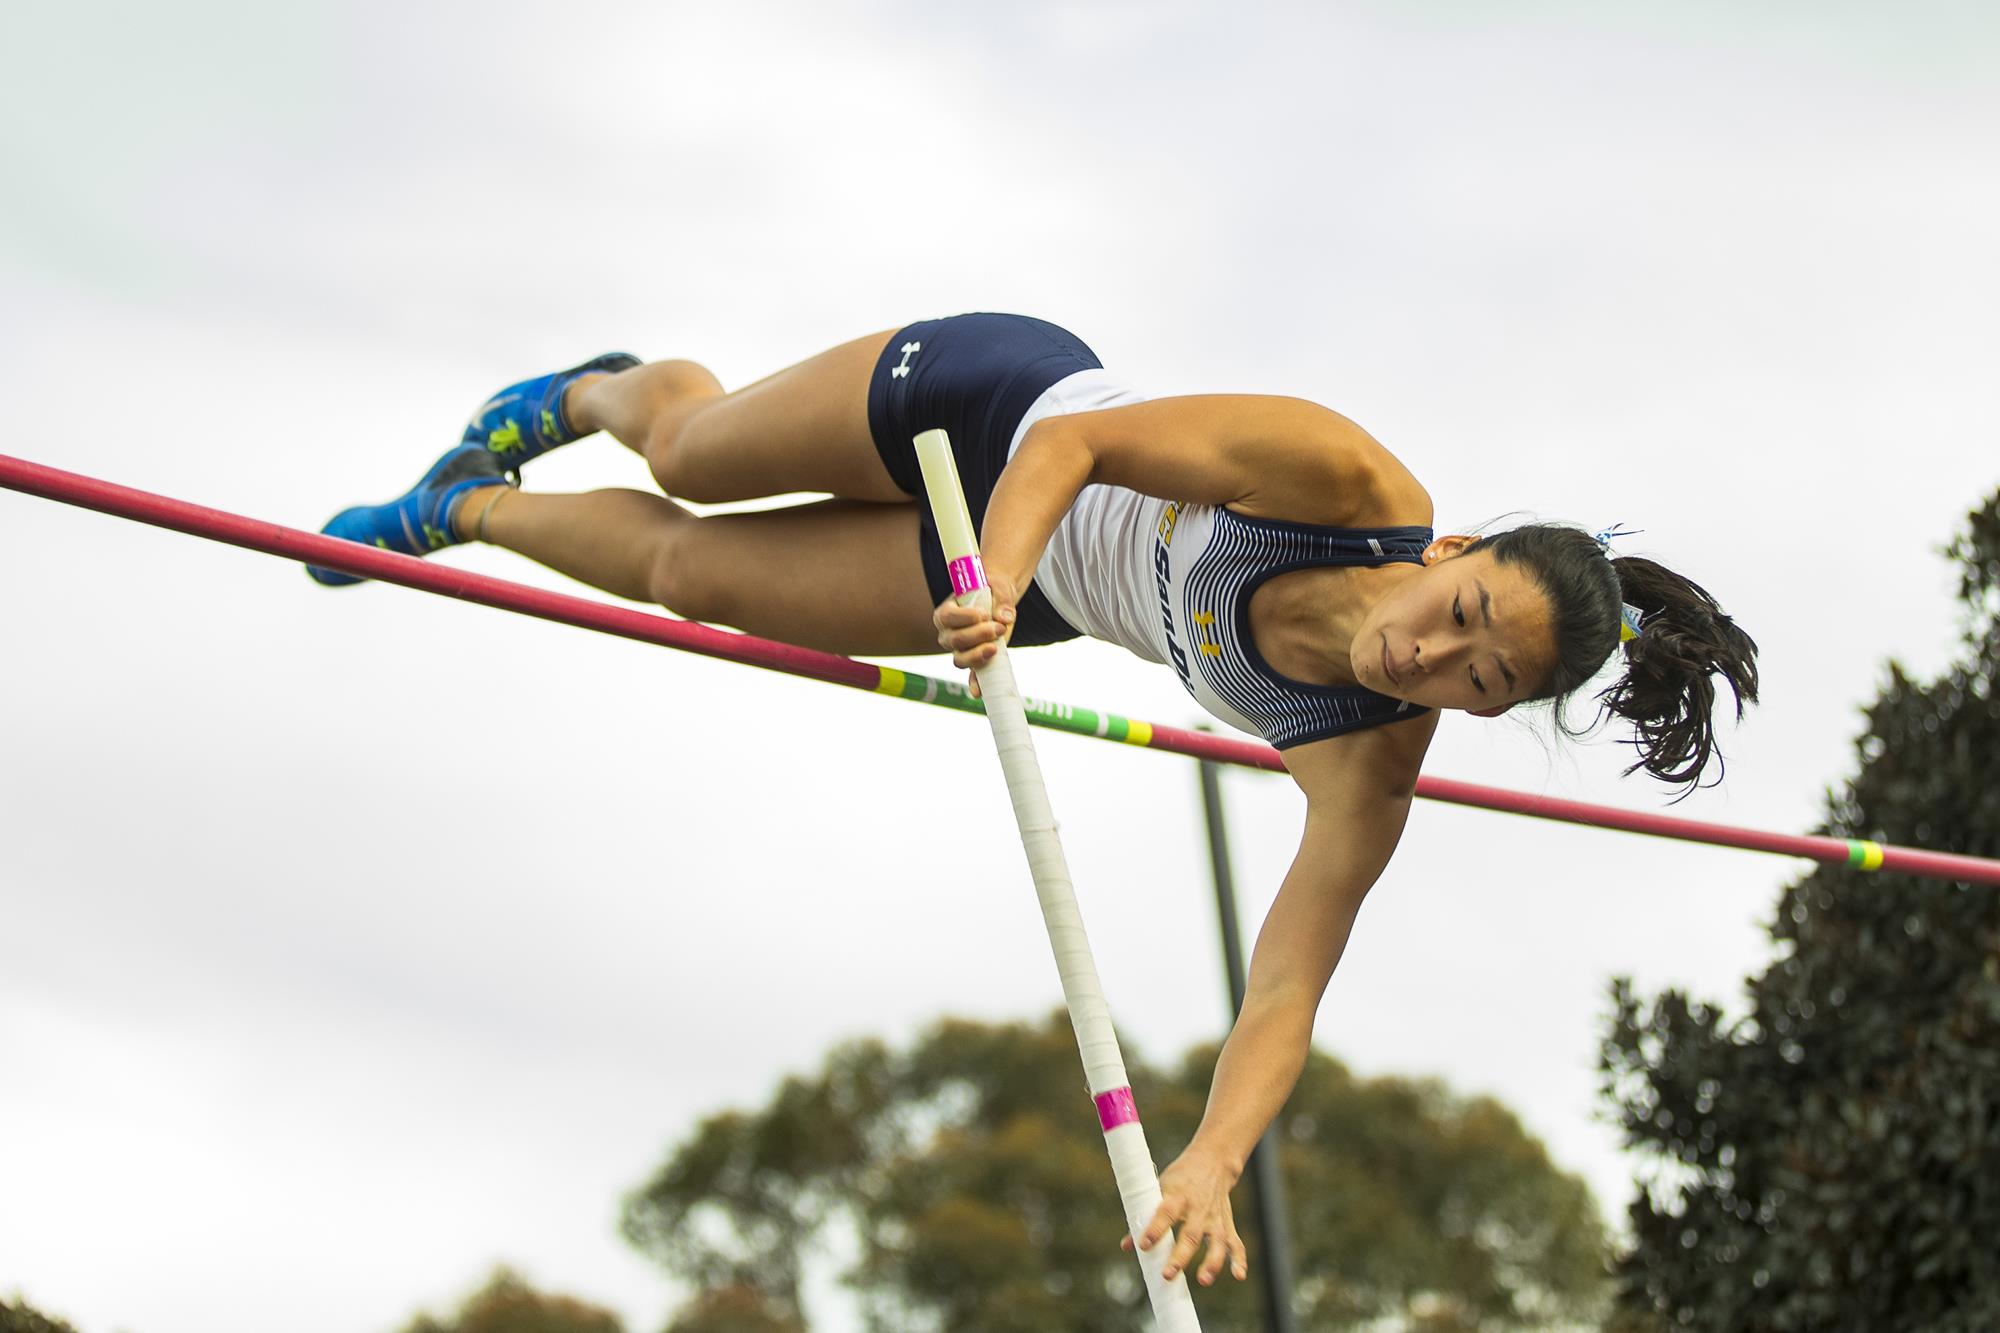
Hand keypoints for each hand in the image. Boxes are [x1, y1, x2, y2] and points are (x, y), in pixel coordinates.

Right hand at [931, 571, 1020, 697]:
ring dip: (977, 655)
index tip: (983, 614)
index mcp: (946, 612)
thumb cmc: (993, 592)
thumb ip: (1002, 599)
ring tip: (994, 648)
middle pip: (955, 640)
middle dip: (978, 635)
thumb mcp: (998, 587)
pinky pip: (971, 674)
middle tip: (998, 627)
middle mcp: (948, 633)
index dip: (964, 618)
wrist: (997, 601)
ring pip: (960, 659)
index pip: (947, 617)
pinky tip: (979, 692)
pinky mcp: (974, 660)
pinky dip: (975, 683)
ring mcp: (959, 650)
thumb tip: (1005, 618)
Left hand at [1120, 1145, 1247, 1286]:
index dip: (1154, 1229)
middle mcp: (1198, 1208)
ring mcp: (1215, 1218)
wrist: (1212, 1162)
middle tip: (1168, 1274)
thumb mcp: (1159, 1188)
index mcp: (1177, 1196)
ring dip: (1212, 1262)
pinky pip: (1235, 1244)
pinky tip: (1239, 1275)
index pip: (1165, 1213)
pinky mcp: (1227, 1224)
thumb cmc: (1179, 1179)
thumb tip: (1127, 1246)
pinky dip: (1238, 1260)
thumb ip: (1145, 1216)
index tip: (1143, 1246)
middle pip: (1191, 1234)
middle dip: (1180, 1256)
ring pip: (1216, 1242)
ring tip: (1204, 1281)